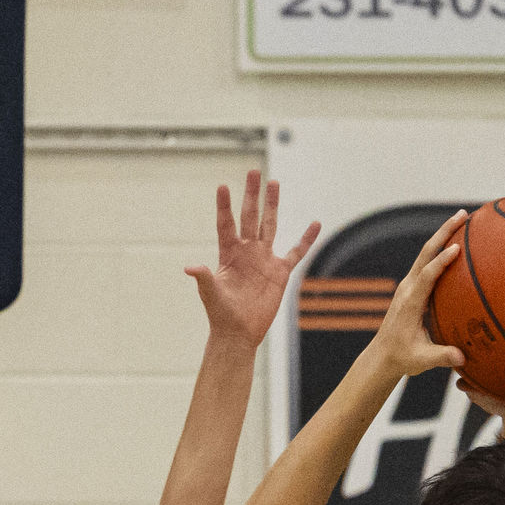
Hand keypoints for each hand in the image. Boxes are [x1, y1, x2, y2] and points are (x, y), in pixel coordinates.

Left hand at [187, 169, 318, 348]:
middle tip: (254, 171)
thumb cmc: (221, 314)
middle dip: (252, 195)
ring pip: (270, 225)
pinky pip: (296, 251)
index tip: (223, 186)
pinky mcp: (280, 271)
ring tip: (274, 183)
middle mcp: (247, 252)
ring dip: (272, 205)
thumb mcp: (210, 294)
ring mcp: (264, 259)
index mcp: (229, 254)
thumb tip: (189, 267)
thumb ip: (203, 277)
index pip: (226, 224)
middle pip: (250, 217)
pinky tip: (315, 224)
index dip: (225, 206)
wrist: (239, 333)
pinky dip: (306, 239)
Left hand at [366, 215, 473, 379]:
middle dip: (444, 232)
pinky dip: (440, 247)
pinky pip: (427, 261)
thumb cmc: (402, 358)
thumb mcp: (421, 360)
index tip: (457, 248)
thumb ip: (441, 357)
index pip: (426, 276)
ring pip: (426, 253)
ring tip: (463, 218)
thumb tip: (461, 359)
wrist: (382, 356)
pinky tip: (457, 241)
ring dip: (443, 234)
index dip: (441, 262)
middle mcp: (408, 288)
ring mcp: (408, 285)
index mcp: (410, 303)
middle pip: (425, 253)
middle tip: (463, 214)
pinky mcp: (412, 286)